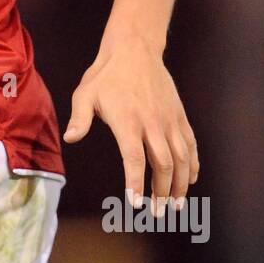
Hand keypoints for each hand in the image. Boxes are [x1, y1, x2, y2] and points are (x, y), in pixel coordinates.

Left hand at [63, 39, 198, 210]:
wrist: (135, 50)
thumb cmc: (106, 75)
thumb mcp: (85, 94)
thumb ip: (80, 118)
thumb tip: (70, 138)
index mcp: (128, 121)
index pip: (135, 159)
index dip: (137, 182)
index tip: (136, 203)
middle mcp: (153, 123)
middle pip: (163, 164)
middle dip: (161, 192)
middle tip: (156, 212)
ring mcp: (169, 119)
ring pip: (182, 158)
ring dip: (180, 183)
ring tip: (175, 204)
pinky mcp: (179, 115)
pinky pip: (191, 144)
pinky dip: (193, 164)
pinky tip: (191, 180)